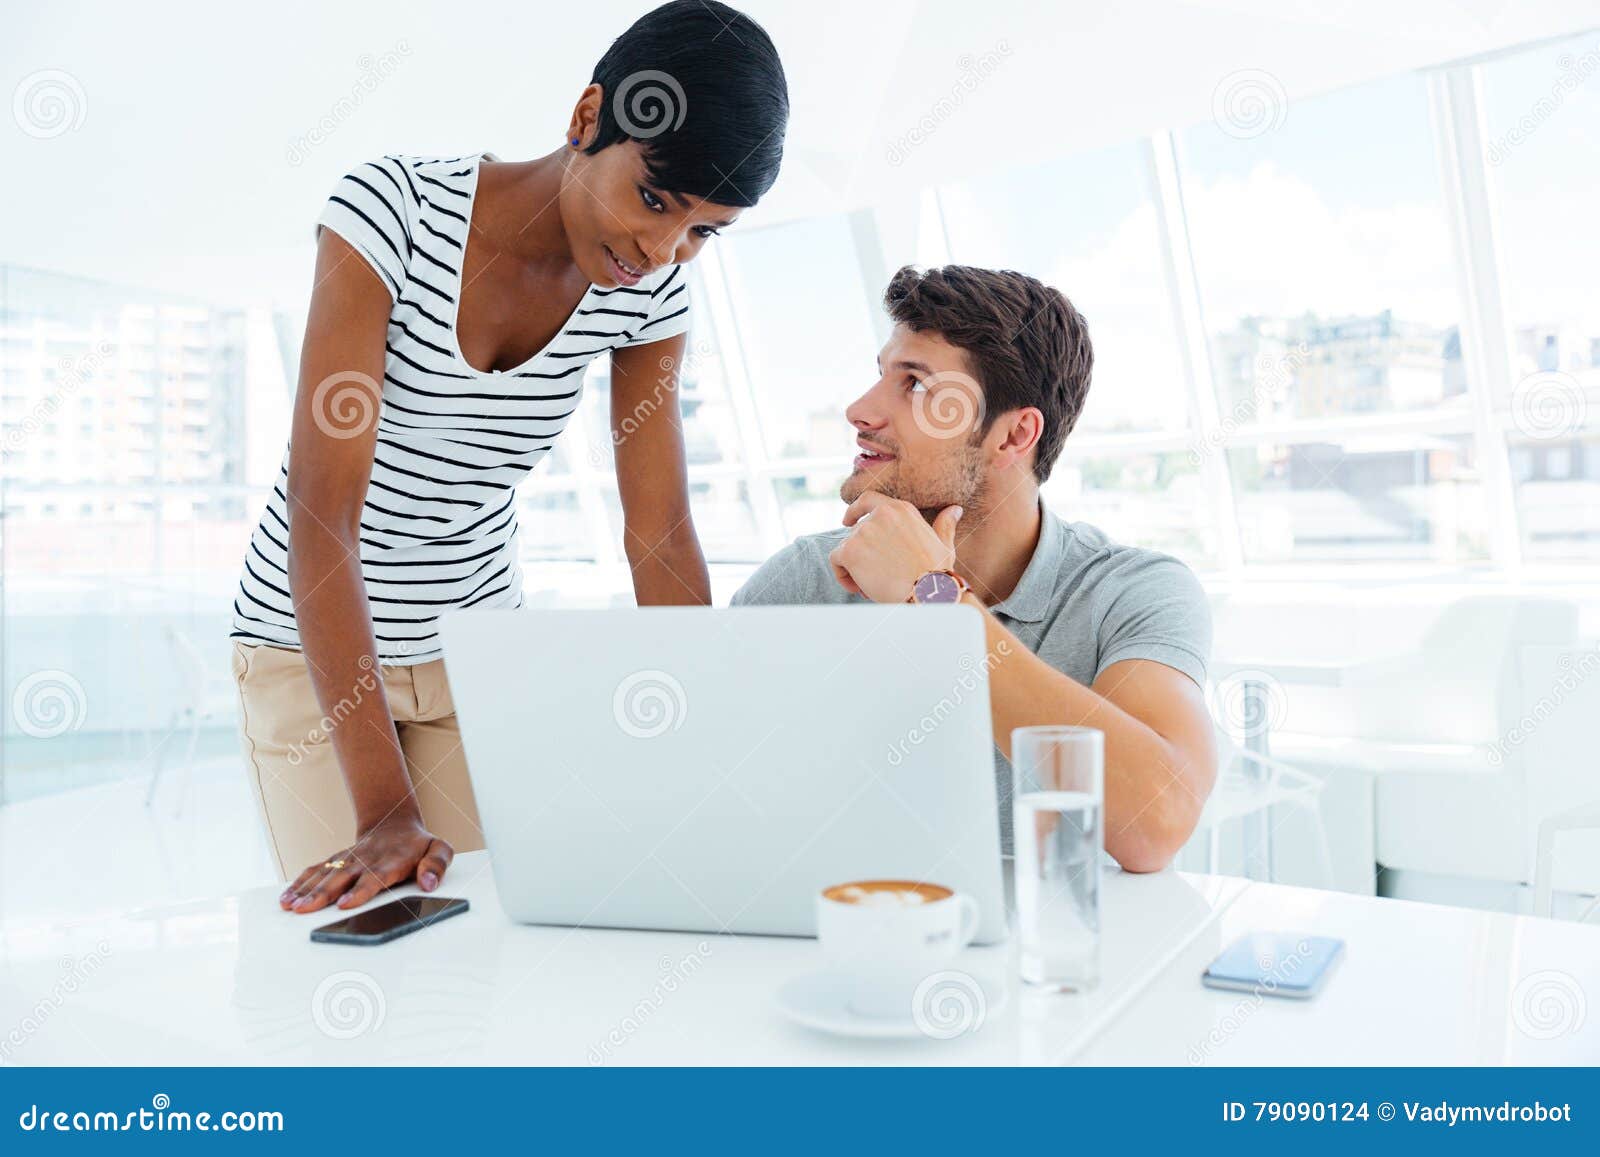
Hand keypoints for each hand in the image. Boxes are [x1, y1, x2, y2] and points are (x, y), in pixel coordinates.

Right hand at [279, 813, 453, 914]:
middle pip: (343, 878)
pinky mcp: (336, 860)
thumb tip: (428, 883)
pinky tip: (286, 898)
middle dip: (323, 894)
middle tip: (306, 909)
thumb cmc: (418, 844)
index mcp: (392, 860)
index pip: (375, 876)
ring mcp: (348, 859)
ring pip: (325, 874)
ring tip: (291, 906)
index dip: (359, 890)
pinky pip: (316, 871)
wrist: (395, 823)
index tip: (345, 904)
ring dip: (306, 890)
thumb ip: (437, 864)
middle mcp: (366, 859)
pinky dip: (300, 883)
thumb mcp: (439, 849)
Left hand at [829, 491, 962, 603]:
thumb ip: (944, 525)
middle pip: (856, 534)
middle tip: (878, 578)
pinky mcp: (850, 550)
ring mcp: (863, 531)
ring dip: (855, 569)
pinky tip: (861, 589)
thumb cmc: (937, 573)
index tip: (847, 521)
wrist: (926, 593)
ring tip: (873, 586)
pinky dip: (843, 576)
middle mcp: (880, 515)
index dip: (854, 509)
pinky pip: (836, 562)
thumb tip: (955, 509)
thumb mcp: (943, 544)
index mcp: (901, 509)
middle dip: (862, 556)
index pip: (868, 499)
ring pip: (846, 549)